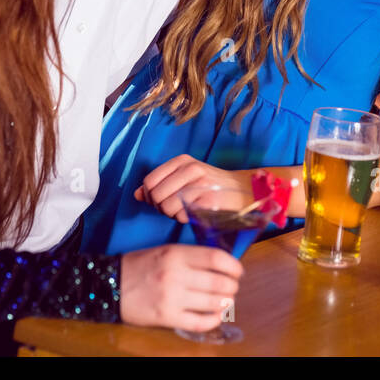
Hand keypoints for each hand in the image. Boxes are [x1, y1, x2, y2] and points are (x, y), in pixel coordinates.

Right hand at [119, 244, 242, 331]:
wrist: (110, 284)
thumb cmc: (141, 266)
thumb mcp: (166, 251)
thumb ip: (192, 256)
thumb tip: (222, 264)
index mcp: (176, 254)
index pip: (216, 258)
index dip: (233, 266)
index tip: (238, 271)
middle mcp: (176, 275)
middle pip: (219, 282)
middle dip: (232, 286)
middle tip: (233, 287)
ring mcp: (171, 298)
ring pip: (212, 302)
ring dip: (226, 302)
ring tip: (226, 301)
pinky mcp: (166, 317)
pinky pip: (199, 322)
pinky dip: (213, 320)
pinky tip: (216, 315)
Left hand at [134, 155, 248, 222]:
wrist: (242, 190)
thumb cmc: (209, 185)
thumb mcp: (184, 177)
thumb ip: (159, 184)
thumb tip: (137, 194)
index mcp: (182, 161)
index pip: (149, 181)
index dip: (149, 196)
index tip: (159, 201)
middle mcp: (190, 169)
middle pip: (155, 196)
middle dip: (160, 208)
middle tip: (172, 209)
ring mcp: (200, 184)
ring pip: (166, 207)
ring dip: (172, 215)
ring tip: (184, 211)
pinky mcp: (208, 200)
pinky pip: (182, 215)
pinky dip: (184, 219)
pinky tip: (194, 213)